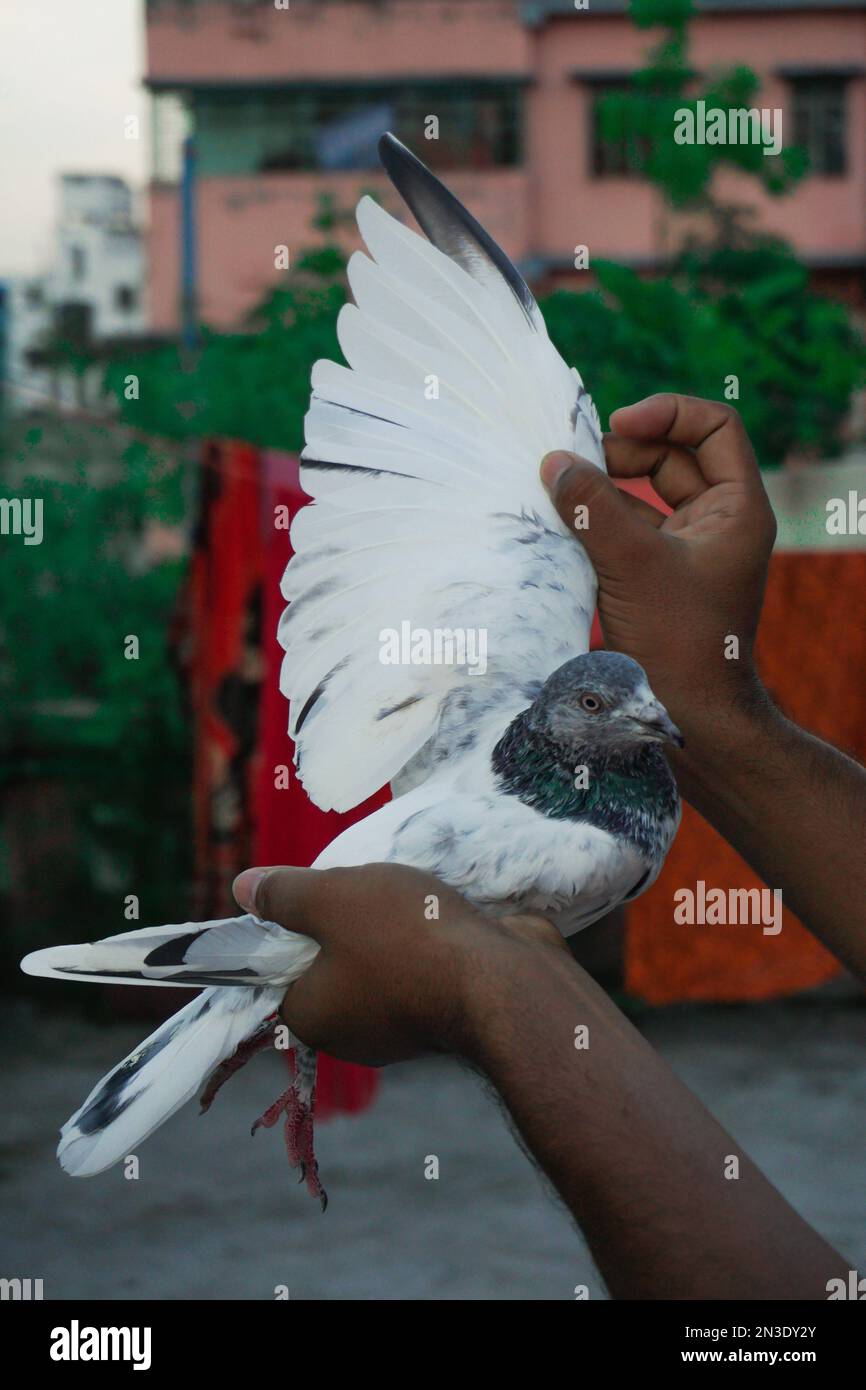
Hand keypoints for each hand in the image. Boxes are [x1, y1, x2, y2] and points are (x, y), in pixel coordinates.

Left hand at [233, 862, 565, 1065]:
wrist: (506, 980)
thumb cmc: (405, 939)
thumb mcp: (332, 898)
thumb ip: (286, 895)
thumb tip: (244, 889)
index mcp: (313, 1016)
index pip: (281, 971)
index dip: (291, 927)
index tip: (315, 891)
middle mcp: (353, 1032)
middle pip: (332, 963)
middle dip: (348, 920)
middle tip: (364, 884)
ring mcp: (404, 1025)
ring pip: (382, 963)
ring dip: (394, 927)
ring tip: (408, 891)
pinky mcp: (448, 1011)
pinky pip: (424, 969)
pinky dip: (430, 941)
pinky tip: (441, 912)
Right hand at [541, 394, 776, 750]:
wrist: (686, 718)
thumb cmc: (678, 643)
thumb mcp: (632, 564)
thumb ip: (592, 507)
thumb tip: (553, 462)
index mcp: (737, 509)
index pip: (713, 428)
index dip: (667, 412)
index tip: (617, 425)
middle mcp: (716, 522)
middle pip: (672, 455)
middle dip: (623, 451)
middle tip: (576, 463)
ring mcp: (685, 550)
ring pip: (642, 493)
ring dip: (602, 487)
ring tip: (558, 490)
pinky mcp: (654, 576)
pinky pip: (624, 529)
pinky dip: (594, 520)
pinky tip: (560, 522)